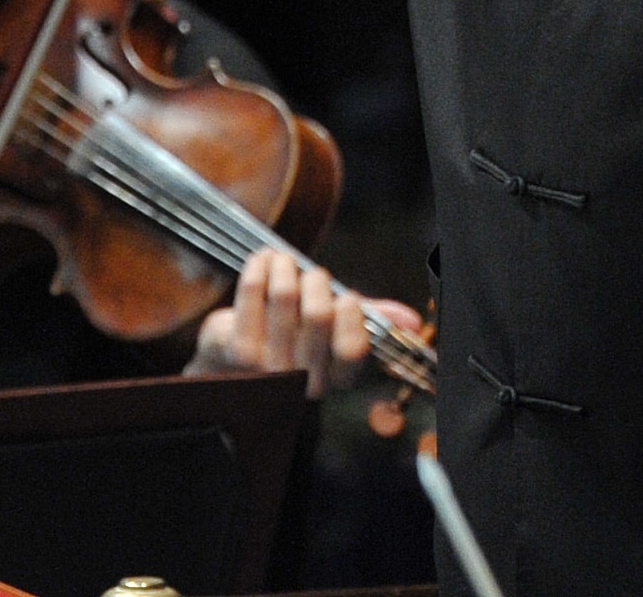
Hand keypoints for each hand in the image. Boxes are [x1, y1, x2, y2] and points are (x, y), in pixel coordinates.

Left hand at [185, 251, 424, 398]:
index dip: (350, 312)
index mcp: (332, 380)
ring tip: (281, 261)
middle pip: (319, 314)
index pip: (352, 348)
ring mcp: (266, 367)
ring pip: (286, 295)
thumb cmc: (291, 340)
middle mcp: (300, 381)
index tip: (344, 295)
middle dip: (317, 280)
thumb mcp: (332, 333)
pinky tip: (262, 261)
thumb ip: (372, 322)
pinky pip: (254, 291)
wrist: (229, 365)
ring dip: (286, 266)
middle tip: (310, 273)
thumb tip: (414, 321)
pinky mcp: (236, 350)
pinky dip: (260, 266)